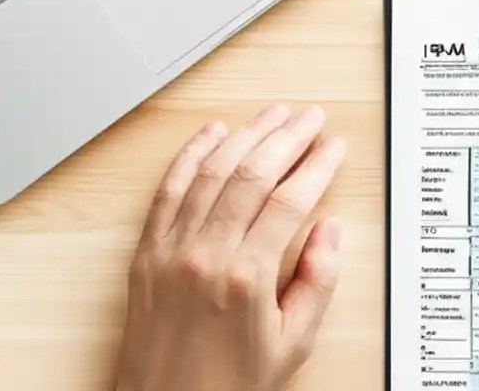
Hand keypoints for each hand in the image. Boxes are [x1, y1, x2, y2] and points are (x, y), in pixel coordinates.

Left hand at [114, 105, 345, 390]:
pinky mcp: (145, 253)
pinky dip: (189, 155)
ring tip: (272, 114)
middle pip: (253, 174)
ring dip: (245, 135)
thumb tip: (330, 231)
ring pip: (211, 172)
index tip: (333, 147)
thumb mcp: (293, 344)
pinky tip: (211, 134)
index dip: (317, 165)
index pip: (291, 200)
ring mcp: (171, 250)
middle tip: (310, 118)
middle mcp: (206, 255)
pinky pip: (167, 190)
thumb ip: (318, 283)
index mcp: (247, 277)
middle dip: (287, 137)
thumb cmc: (228, 385)